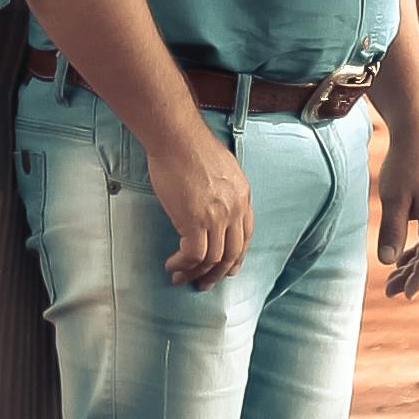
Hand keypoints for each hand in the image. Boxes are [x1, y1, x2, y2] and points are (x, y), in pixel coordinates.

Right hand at [147, 119, 256, 286]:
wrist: (176, 136)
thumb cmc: (190, 145)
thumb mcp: (222, 168)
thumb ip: (224, 190)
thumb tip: (214, 205)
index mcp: (242, 196)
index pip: (246, 236)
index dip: (237, 256)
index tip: (227, 268)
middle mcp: (234, 209)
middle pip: (232, 254)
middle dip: (217, 273)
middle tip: (203, 283)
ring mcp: (216, 217)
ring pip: (212, 259)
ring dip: (196, 273)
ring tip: (181, 278)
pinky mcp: (195, 221)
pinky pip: (192, 255)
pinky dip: (182, 264)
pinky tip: (172, 265)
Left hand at [373, 140, 418, 301]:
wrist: (418, 133)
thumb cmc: (405, 163)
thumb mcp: (393, 198)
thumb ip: (392, 231)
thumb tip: (388, 262)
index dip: (418, 280)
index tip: (405, 296)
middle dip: (412, 276)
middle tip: (389, 293)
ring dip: (413, 264)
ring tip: (392, 281)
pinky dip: (416, 249)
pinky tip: (402, 258)